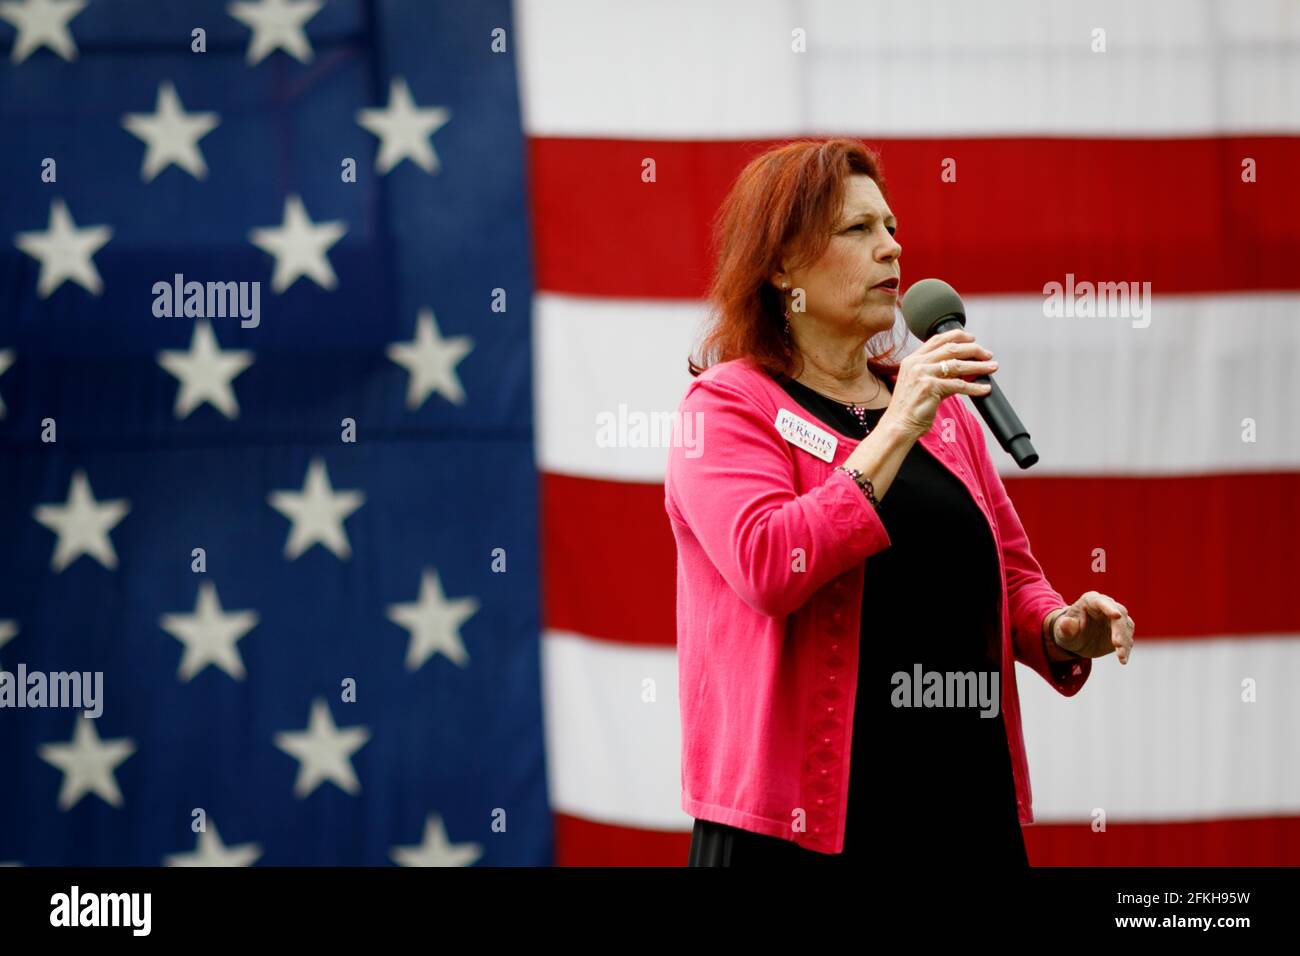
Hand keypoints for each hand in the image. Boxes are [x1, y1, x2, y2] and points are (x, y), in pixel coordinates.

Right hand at [883, 328, 997, 439]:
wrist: (898, 425)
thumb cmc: (909, 408)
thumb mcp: (920, 383)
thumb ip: (939, 374)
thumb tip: (965, 371)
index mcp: (912, 360)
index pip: (937, 340)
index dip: (957, 336)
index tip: (972, 339)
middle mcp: (916, 363)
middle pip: (951, 348)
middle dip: (973, 349)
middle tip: (987, 354)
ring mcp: (922, 374)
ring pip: (958, 365)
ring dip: (978, 366)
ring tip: (991, 367)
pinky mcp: (930, 387)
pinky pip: (959, 385)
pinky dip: (975, 387)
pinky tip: (984, 389)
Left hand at [1050, 591, 1135, 664]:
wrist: (1076, 639)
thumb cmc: (1067, 631)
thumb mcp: (1062, 631)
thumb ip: (1065, 628)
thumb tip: (1066, 623)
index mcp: (1090, 600)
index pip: (1100, 602)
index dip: (1109, 608)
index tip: (1117, 615)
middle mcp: (1107, 606)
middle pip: (1119, 615)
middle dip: (1119, 630)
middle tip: (1117, 644)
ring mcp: (1117, 618)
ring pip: (1126, 627)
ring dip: (1125, 642)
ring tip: (1121, 656)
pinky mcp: (1123, 631)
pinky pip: (1128, 639)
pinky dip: (1126, 649)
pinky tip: (1123, 659)